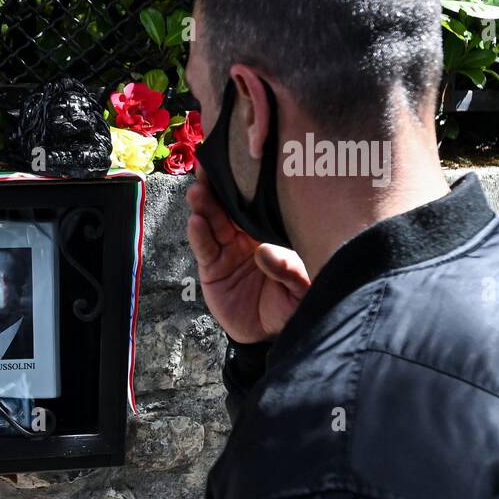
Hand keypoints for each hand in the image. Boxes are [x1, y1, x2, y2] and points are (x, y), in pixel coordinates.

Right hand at [185, 166, 309, 343]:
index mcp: (273, 232)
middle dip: (220, 186)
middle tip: (210, 167)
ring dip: (205, 205)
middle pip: (231, 206)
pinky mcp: (212, 269)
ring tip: (198, 191)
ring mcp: (228, 250)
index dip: (250, 183)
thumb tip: (264, 253)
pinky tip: (195, 221)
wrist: (270, 337)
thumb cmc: (293, 306)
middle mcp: (248, 236)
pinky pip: (204, 248)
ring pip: (214, 221)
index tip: (244, 161)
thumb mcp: (303, 289)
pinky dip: (198, 234)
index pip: (260, 202)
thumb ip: (290, 270)